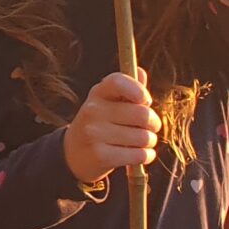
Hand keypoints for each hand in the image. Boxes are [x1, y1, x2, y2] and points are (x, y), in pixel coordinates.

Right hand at [62, 69, 158, 186]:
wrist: (74, 153)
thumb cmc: (101, 123)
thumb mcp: (109, 102)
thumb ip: (128, 88)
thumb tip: (141, 72)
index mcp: (98, 93)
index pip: (119, 81)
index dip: (139, 91)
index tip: (145, 101)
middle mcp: (93, 111)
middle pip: (143, 114)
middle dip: (154, 123)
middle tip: (149, 127)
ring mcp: (94, 133)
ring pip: (144, 137)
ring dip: (150, 142)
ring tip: (140, 142)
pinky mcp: (100, 155)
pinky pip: (139, 155)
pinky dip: (146, 156)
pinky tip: (139, 154)